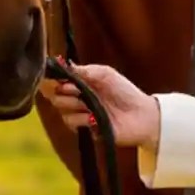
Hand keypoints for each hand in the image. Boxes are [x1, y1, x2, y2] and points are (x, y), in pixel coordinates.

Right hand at [36, 63, 161, 149]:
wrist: (140, 115)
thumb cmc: (125, 91)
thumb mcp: (105, 74)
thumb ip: (84, 70)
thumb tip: (63, 65)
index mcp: (82, 83)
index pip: (58, 80)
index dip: (53, 79)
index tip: (57, 78)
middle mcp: (78, 98)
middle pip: (54, 95)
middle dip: (63, 92)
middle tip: (76, 91)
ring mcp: (80, 114)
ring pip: (61, 110)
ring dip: (73, 105)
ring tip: (89, 105)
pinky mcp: (84, 129)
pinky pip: (71, 123)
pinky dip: (81, 119)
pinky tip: (94, 117)